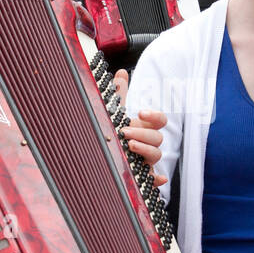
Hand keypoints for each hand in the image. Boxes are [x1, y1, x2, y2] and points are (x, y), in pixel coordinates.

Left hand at [113, 69, 167, 185]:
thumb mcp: (112, 112)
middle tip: (125, 131)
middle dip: (143, 133)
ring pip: (157, 155)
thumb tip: (121, 72)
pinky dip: (157, 180)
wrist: (94, 153)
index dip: (154, 116)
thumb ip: (118, 93)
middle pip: (158, 138)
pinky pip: (154, 180)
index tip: (141, 112)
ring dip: (146, 149)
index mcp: (144, 126)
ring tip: (129, 146)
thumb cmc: (108, 130)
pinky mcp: (140, 175)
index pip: (160, 120)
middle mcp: (148, 142)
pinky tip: (158, 179)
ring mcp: (146, 159)